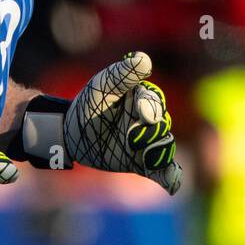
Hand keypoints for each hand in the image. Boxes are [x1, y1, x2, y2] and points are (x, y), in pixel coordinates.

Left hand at [63, 52, 182, 194]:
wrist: (73, 133)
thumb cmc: (90, 103)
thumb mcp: (103, 85)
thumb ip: (123, 74)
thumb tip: (145, 59)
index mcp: (143, 98)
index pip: (153, 102)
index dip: (150, 107)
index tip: (143, 113)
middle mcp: (149, 121)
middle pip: (161, 126)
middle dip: (151, 132)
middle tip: (131, 138)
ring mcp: (147, 143)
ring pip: (163, 148)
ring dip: (159, 154)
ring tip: (148, 160)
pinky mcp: (142, 163)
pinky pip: (161, 171)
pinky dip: (170, 177)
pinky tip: (171, 185)